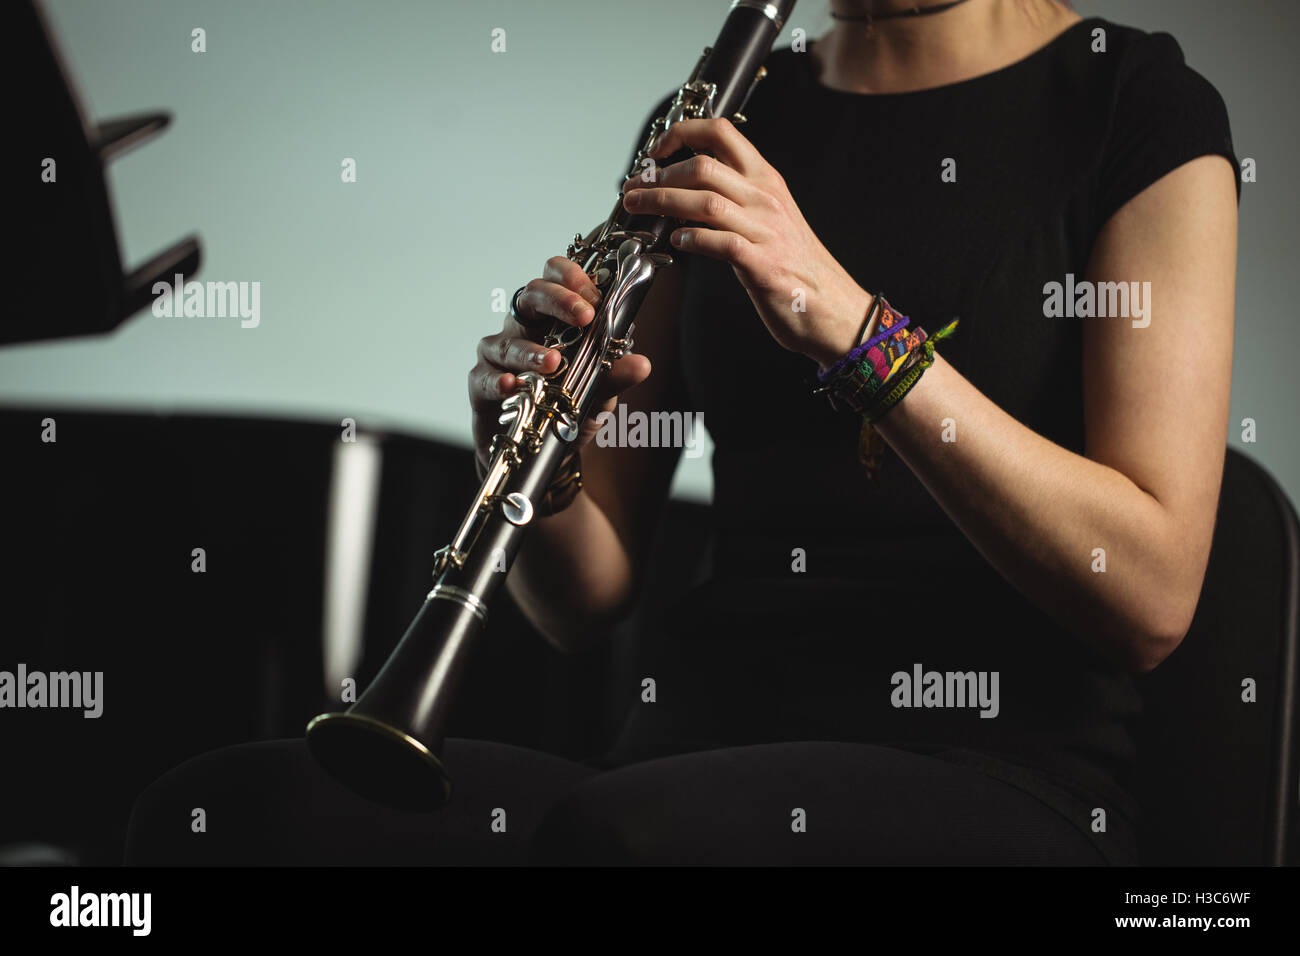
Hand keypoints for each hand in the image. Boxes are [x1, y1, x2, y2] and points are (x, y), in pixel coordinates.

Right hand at [468, 256, 650, 469]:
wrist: (536, 449)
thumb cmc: (565, 408)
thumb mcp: (598, 393)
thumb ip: (615, 376)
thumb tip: (641, 365)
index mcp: (551, 317)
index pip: (555, 277)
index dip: (572, 278)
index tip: (595, 296)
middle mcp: (522, 328)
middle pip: (530, 296)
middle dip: (558, 300)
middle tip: (584, 317)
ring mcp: (498, 354)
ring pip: (510, 342)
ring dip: (532, 352)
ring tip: (553, 363)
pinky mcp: (480, 384)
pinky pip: (487, 378)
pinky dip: (500, 381)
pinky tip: (513, 385)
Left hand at [621, 117, 871, 368]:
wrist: (833, 307)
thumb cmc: (795, 264)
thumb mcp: (768, 216)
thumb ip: (735, 196)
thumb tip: (687, 188)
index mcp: (766, 179)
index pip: (721, 132)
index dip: (681, 133)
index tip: (655, 151)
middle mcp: (765, 198)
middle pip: (702, 165)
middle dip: (658, 175)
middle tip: (634, 188)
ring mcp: (766, 231)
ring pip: (704, 201)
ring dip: (662, 202)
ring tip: (638, 207)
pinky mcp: (763, 265)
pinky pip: (721, 242)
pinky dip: (693, 238)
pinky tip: (676, 240)